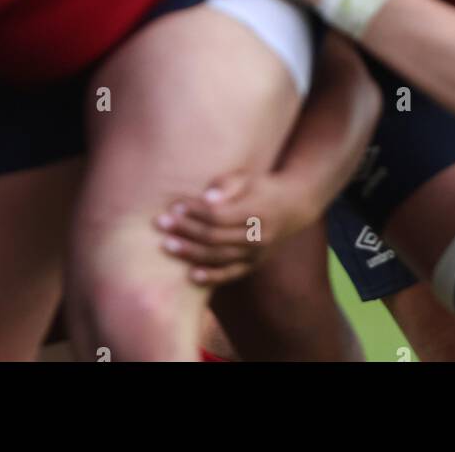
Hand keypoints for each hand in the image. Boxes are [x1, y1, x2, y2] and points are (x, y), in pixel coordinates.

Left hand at [154, 170, 313, 285]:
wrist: (293, 207)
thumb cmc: (261, 187)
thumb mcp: (247, 177)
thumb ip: (226, 186)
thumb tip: (206, 200)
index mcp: (256, 211)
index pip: (219, 215)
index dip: (195, 212)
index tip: (174, 206)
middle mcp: (258, 236)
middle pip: (215, 237)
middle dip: (185, 231)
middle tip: (161, 224)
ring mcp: (257, 254)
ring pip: (219, 257)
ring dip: (191, 253)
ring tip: (167, 245)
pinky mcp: (254, 265)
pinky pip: (231, 274)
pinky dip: (212, 277)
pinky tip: (191, 276)